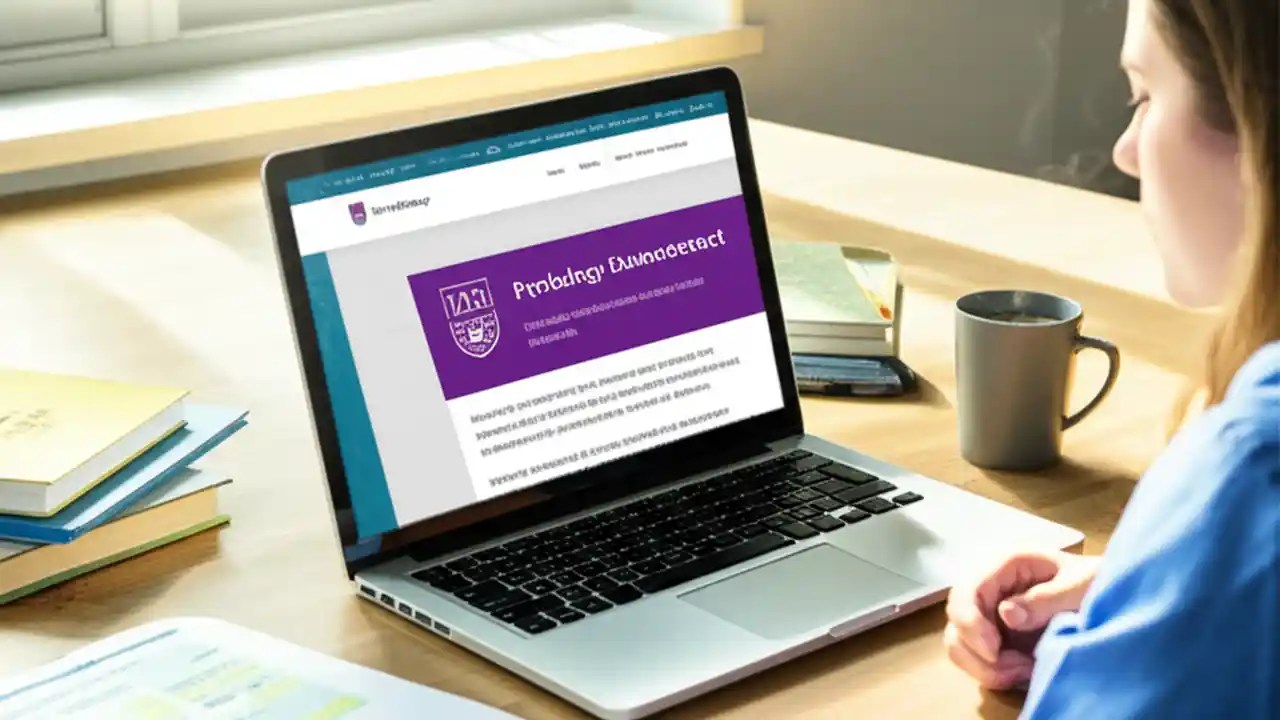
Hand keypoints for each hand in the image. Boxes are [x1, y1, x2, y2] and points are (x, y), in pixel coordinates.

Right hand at [944, 550, 1099, 689]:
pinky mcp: (993, 635)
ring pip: (958, 641)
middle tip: (1015, 668)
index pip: (967, 589)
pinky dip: (991, 672)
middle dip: (977, 650)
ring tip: (1022, 672)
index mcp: (1006, 564)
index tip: (993, 651)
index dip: (970, 622)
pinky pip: (974, 657)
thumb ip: (1046, 598)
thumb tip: (1006, 614)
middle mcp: (989, 585)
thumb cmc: (1098, 584)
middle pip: (955, 617)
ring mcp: (988, 611)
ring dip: (983, 666)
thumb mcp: (1081, 586)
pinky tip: (1021, 672)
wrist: (1112, 599)